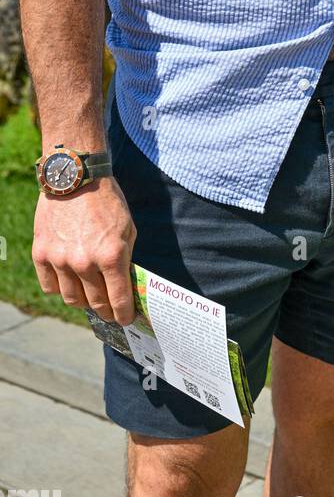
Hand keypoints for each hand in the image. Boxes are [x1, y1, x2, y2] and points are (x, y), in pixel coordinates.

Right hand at [33, 176, 136, 324]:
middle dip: (106, 311)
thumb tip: (127, 286)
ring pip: (71, 299)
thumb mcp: (128, 229)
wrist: (76, 177)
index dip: (124, 314)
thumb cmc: (107, 202)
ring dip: (83, 301)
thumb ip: (126, 260)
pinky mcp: (42, 254)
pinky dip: (60, 288)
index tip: (126, 319)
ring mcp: (60, 260)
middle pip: (95, 303)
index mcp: (111, 255)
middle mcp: (84, 262)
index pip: (119, 300)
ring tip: (90, 295)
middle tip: (110, 311)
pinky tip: (69, 281)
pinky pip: (50, 286)